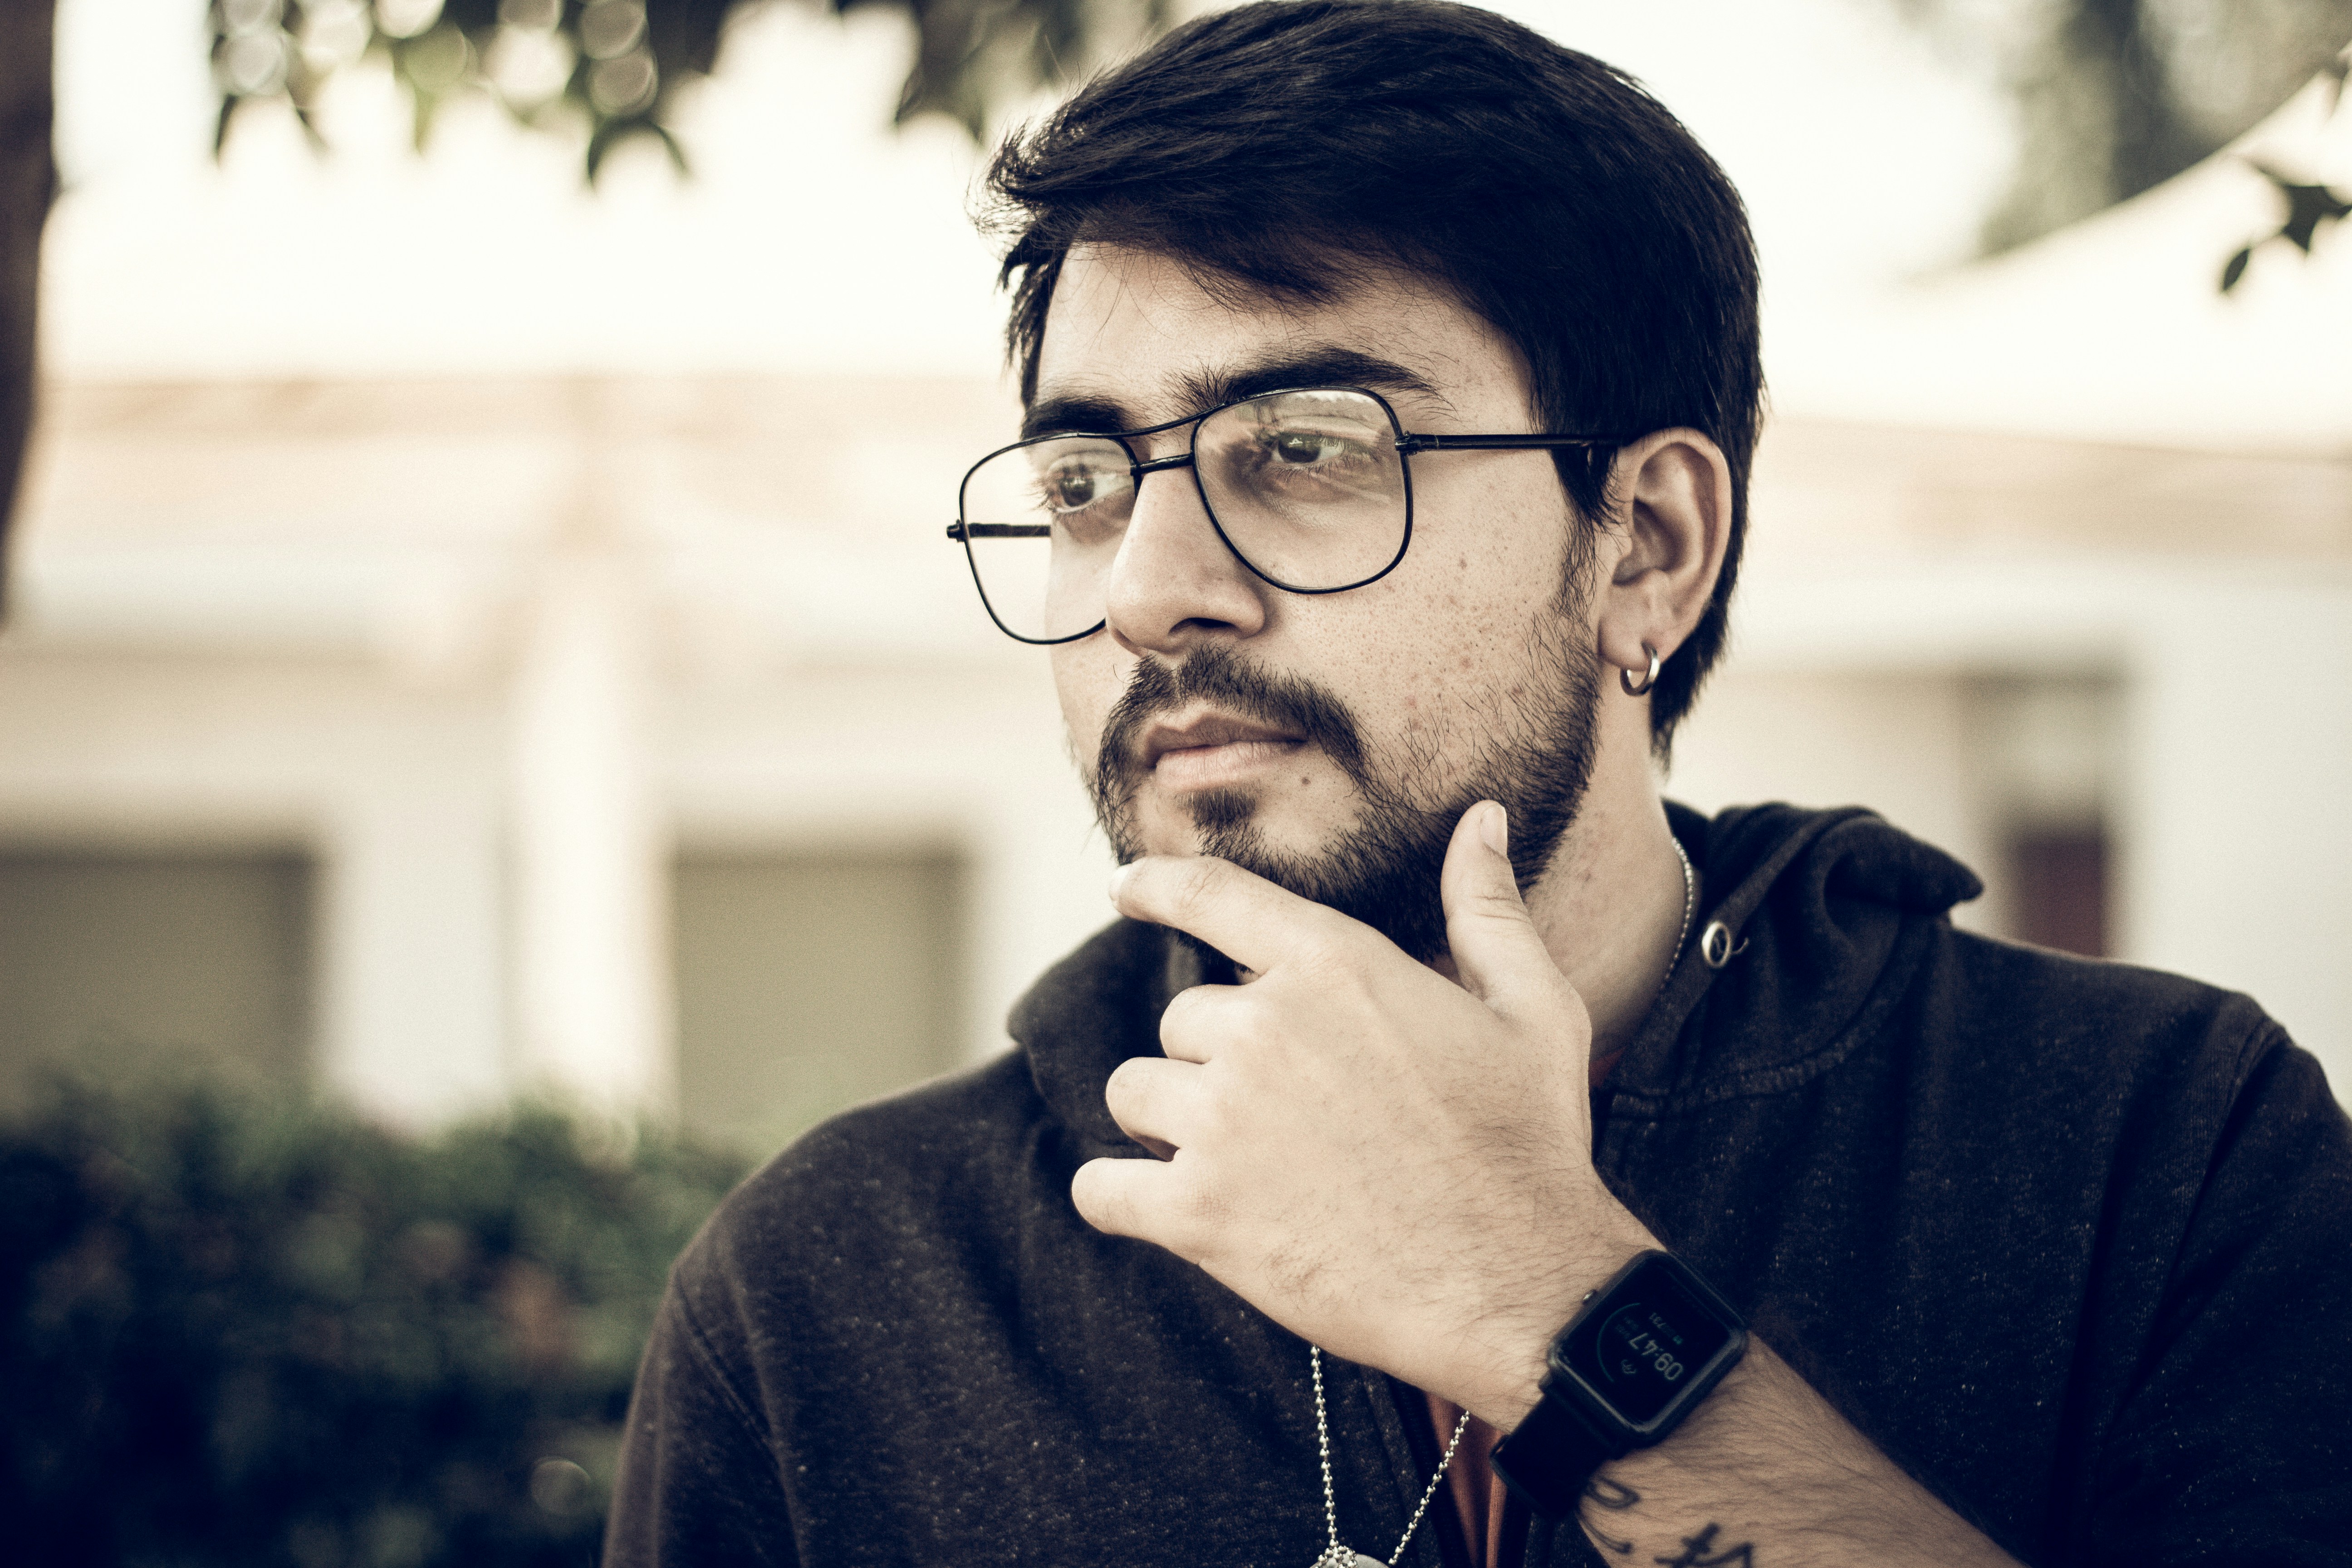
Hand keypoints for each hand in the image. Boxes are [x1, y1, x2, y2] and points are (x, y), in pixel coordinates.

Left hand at [1070, 800, 1656, 1425]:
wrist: (1521, 1287)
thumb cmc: (1530, 1146)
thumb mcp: (1533, 1009)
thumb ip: (1488, 908)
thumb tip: (1483, 818)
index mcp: (1336, 966)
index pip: (1214, 896)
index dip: (1157, 885)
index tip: (1122, 888)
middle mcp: (1264, 1029)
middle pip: (1180, 1021)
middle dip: (1214, 1062)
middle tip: (1286, 1119)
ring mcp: (1223, 1122)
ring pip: (1134, 1093)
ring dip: (1167, 1125)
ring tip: (1237, 1164)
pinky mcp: (1198, 1213)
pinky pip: (1102, 1188)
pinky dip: (1116, 1198)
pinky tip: (1153, 1208)